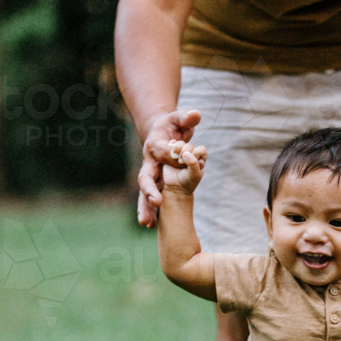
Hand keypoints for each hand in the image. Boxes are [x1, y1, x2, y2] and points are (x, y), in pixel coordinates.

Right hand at [136, 109, 201, 227]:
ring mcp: (150, 173)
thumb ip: (187, 117)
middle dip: (150, 190)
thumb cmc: (172, 124)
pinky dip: (149, 211)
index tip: (181, 158)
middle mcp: (149, 161)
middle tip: (156, 202)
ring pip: (145, 192)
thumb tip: (196, 114)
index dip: (172, 156)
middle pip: (146, 176)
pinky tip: (150, 226)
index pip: (163, 153)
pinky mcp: (154, 182)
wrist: (160, 131)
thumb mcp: (180, 117)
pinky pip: (150, 198)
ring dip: (145, 208)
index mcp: (155, 144)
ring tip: (147, 223)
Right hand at [162, 141, 206, 193]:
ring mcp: (182, 152)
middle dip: (185, 152)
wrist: (174, 186)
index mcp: (200, 158)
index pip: (201, 149)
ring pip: (180, 143)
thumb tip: (186, 153)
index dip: (196, 153)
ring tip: (175, 158)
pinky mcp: (172, 152)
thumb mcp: (193, 175)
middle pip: (189, 145)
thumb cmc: (187, 182)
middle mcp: (192, 154)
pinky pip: (172, 143)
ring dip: (177, 149)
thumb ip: (193, 164)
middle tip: (181, 162)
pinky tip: (170, 154)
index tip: (189, 162)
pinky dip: (170, 147)